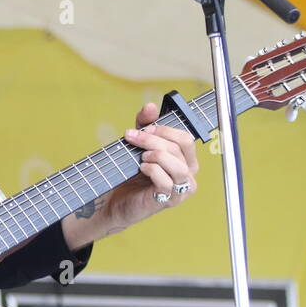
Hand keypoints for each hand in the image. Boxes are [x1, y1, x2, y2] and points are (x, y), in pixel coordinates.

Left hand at [104, 102, 198, 233]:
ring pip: (177, 165)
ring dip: (156, 155)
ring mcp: (180, 189)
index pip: (186, 138)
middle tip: (133, 137)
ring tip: (141, 157)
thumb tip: (150, 106)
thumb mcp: (139, 145)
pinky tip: (141, 168)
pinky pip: (166, 181)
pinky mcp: (168, 200)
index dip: (165, 130)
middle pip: (179, 148)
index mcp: (186, 159)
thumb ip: (146, 125)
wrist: (116, 199)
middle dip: (154, 139)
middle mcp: (188, 174)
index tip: (144, 129)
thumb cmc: (132, 173)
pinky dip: (152, 170)